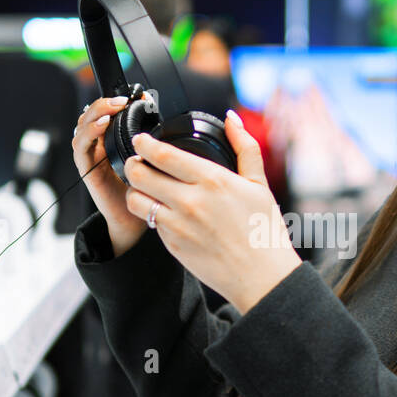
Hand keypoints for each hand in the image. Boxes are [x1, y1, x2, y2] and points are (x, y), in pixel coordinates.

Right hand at [72, 95, 147, 256]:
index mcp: (110, 141)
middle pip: (90, 115)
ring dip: (95, 114)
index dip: (113, 101)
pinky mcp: (86, 169)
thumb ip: (148, 140)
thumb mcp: (147, 159)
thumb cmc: (141, 191)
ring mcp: (89, 157)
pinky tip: (102, 126)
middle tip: (121, 99)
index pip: (104, 113)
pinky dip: (89, 133)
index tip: (132, 95)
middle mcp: (96, 147)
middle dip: (103, 103)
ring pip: (82, 127)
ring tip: (111, 109)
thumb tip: (160, 118)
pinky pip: (81, 147)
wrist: (131, 220)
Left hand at [122, 110, 302, 313]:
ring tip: (143, 187)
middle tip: (137, 162)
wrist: (262, 277)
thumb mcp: (259, 184)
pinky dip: (151, 214)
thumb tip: (231, 119)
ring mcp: (178, 225)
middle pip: (140, 174)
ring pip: (136, 200)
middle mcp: (191, 201)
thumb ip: (244, 147)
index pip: (163, 154)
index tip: (141, 140)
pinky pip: (150, 223)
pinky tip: (163, 211)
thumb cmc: (263, 229)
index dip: (145, 144)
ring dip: (135, 190)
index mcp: (212, 180)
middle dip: (133, 164)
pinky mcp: (173, 245)